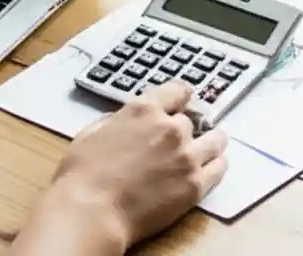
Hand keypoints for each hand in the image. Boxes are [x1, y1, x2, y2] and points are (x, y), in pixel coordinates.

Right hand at [13, 82, 227, 254]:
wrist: (92, 211)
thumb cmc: (83, 174)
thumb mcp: (92, 132)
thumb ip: (117, 122)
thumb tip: (126, 123)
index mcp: (143, 110)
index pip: (177, 91)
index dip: (180, 97)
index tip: (183, 101)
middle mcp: (170, 128)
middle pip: (190, 121)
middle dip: (184, 129)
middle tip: (177, 139)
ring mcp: (186, 157)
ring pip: (214, 140)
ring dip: (210, 141)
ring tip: (209, 146)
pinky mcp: (195, 185)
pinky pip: (219, 168)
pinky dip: (217, 164)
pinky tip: (213, 164)